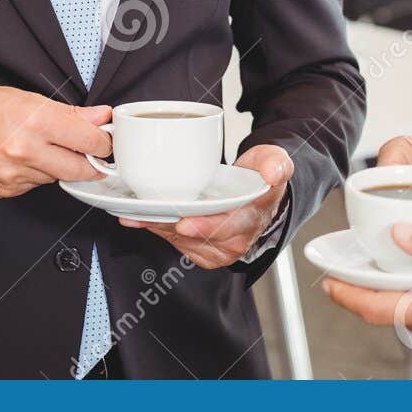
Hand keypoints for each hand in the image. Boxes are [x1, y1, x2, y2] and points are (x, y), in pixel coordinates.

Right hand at [0, 83, 111, 198]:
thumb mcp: (27, 97)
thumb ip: (69, 112)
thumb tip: (99, 117)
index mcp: (34, 122)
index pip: (88, 140)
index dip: (103, 141)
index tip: (106, 139)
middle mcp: (25, 151)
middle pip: (80, 168)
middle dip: (91, 162)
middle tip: (92, 152)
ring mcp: (13, 175)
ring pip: (57, 177)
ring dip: (59, 166)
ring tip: (43, 146)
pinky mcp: (5, 191)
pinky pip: (35, 185)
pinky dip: (37, 174)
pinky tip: (24, 158)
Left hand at [118, 143, 293, 268]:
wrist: (256, 196)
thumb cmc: (259, 179)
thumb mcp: (274, 161)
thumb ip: (276, 163)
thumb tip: (273, 173)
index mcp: (252, 217)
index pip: (229, 227)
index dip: (206, 227)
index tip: (184, 223)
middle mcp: (235, 239)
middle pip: (197, 236)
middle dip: (169, 225)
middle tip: (144, 214)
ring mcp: (217, 248)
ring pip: (182, 240)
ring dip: (158, 227)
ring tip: (135, 212)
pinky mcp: (201, 250)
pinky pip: (175, 242)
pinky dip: (157, 228)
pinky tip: (141, 216)